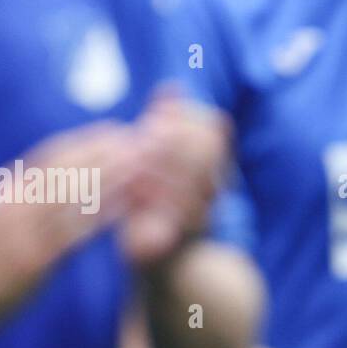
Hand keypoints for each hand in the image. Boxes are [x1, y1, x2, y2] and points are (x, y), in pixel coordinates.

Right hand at [0, 122, 142, 317]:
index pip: (49, 157)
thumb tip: (50, 173)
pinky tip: (125, 205)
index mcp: (7, 193)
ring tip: (139, 163)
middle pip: (64, 171)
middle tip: (137, 139)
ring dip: (108, 177)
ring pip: (71, 197)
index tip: (115, 128)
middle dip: (104, 152)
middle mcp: (13, 207)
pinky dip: (99, 217)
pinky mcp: (32, 263)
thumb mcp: (3, 218)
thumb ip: (24, 195)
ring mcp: (22, 235)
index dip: (85, 140)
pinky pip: (71, 234)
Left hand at [120, 89, 230, 267]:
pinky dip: (150, 204)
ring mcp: (201, 218)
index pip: (216, 130)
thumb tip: (171, 87)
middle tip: (144, 135)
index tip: (155, 117)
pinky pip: (171, 221)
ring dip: (162, 172)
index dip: (188, 119)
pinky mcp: (179, 243)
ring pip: (191, 187)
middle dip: (173, 143)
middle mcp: (215, 191)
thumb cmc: (163, 199)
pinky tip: (129, 193)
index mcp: (217, 167)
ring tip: (135, 162)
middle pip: (205, 156)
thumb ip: (169, 124)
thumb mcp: (167, 158)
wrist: (169, 260)